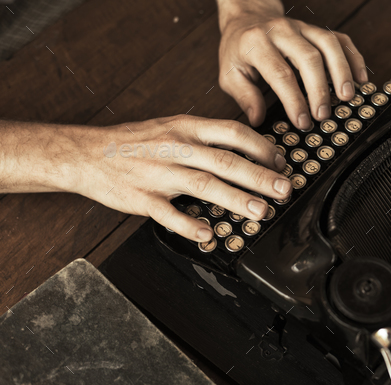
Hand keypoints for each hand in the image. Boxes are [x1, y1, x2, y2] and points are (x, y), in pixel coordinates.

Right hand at [0, 116, 291, 242]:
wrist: (88, 154)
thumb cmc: (135, 142)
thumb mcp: (172, 126)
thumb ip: (205, 136)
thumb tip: (244, 148)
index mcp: (185, 128)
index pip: (232, 132)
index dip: (261, 147)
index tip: (280, 161)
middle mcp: (175, 148)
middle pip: (224, 161)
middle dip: (258, 176)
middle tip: (284, 189)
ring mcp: (159, 174)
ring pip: (203, 185)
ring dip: (235, 199)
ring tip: (260, 211)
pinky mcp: (142, 198)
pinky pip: (169, 213)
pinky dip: (189, 223)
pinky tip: (208, 233)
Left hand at [217, 0, 367, 128]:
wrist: (247, 16)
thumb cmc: (240, 49)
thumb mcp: (230, 73)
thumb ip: (244, 96)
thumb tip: (258, 119)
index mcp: (256, 43)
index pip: (280, 73)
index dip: (294, 100)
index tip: (302, 121)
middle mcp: (281, 31)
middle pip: (308, 58)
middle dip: (319, 89)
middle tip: (323, 115)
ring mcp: (301, 27)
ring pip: (328, 45)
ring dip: (341, 72)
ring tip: (348, 97)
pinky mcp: (315, 29)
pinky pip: (340, 39)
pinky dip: (353, 58)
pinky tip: (360, 78)